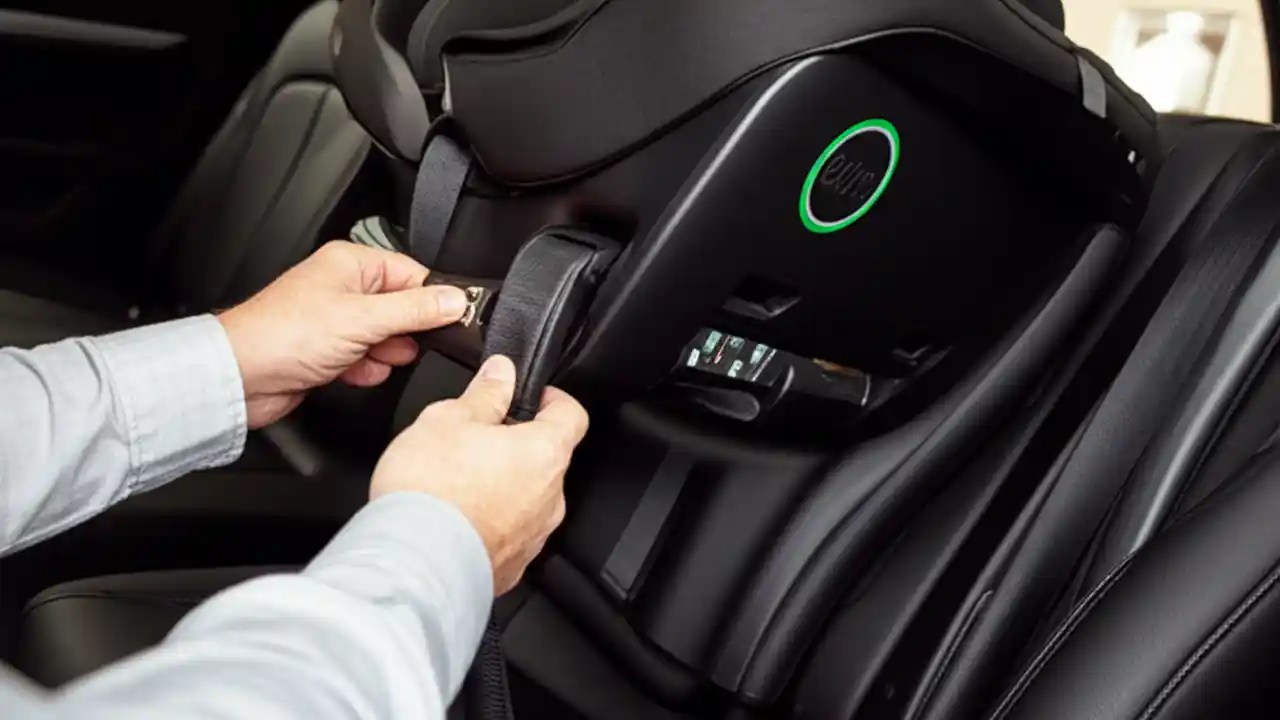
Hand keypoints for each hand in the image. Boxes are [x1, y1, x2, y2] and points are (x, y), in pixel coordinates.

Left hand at [218, 241, 469, 428]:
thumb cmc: (282, 335)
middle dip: (405, 332)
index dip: (432, 299)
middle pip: (402, 307)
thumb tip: (456, 300)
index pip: (413, 274)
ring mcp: (335, 319)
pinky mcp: (328, 350)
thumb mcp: (363, 319)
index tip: (451, 320)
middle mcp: (343, 287)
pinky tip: (356, 371)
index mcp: (352, 263)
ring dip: (386, 353)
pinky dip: (366, 367)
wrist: (239, 376)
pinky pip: (365, 356)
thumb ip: (415, 310)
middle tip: (400, 343)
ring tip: (371, 358)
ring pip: (385, 335)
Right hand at [371, 355, 589, 594]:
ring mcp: (534, 535)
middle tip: (477, 439)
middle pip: (546, 458)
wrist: (413, 564)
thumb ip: (484, 394)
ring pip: (528, 498)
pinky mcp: (513, 565)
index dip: (553, 400)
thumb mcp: (448, 419)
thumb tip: (502, 373)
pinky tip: (456, 517)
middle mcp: (550, 496)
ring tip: (458, 482)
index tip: (532, 397)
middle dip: (516, 445)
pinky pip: (510, 533)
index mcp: (543, 453)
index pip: (572, 415)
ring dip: (503, 485)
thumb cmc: (430, 492)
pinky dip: (490, 521)